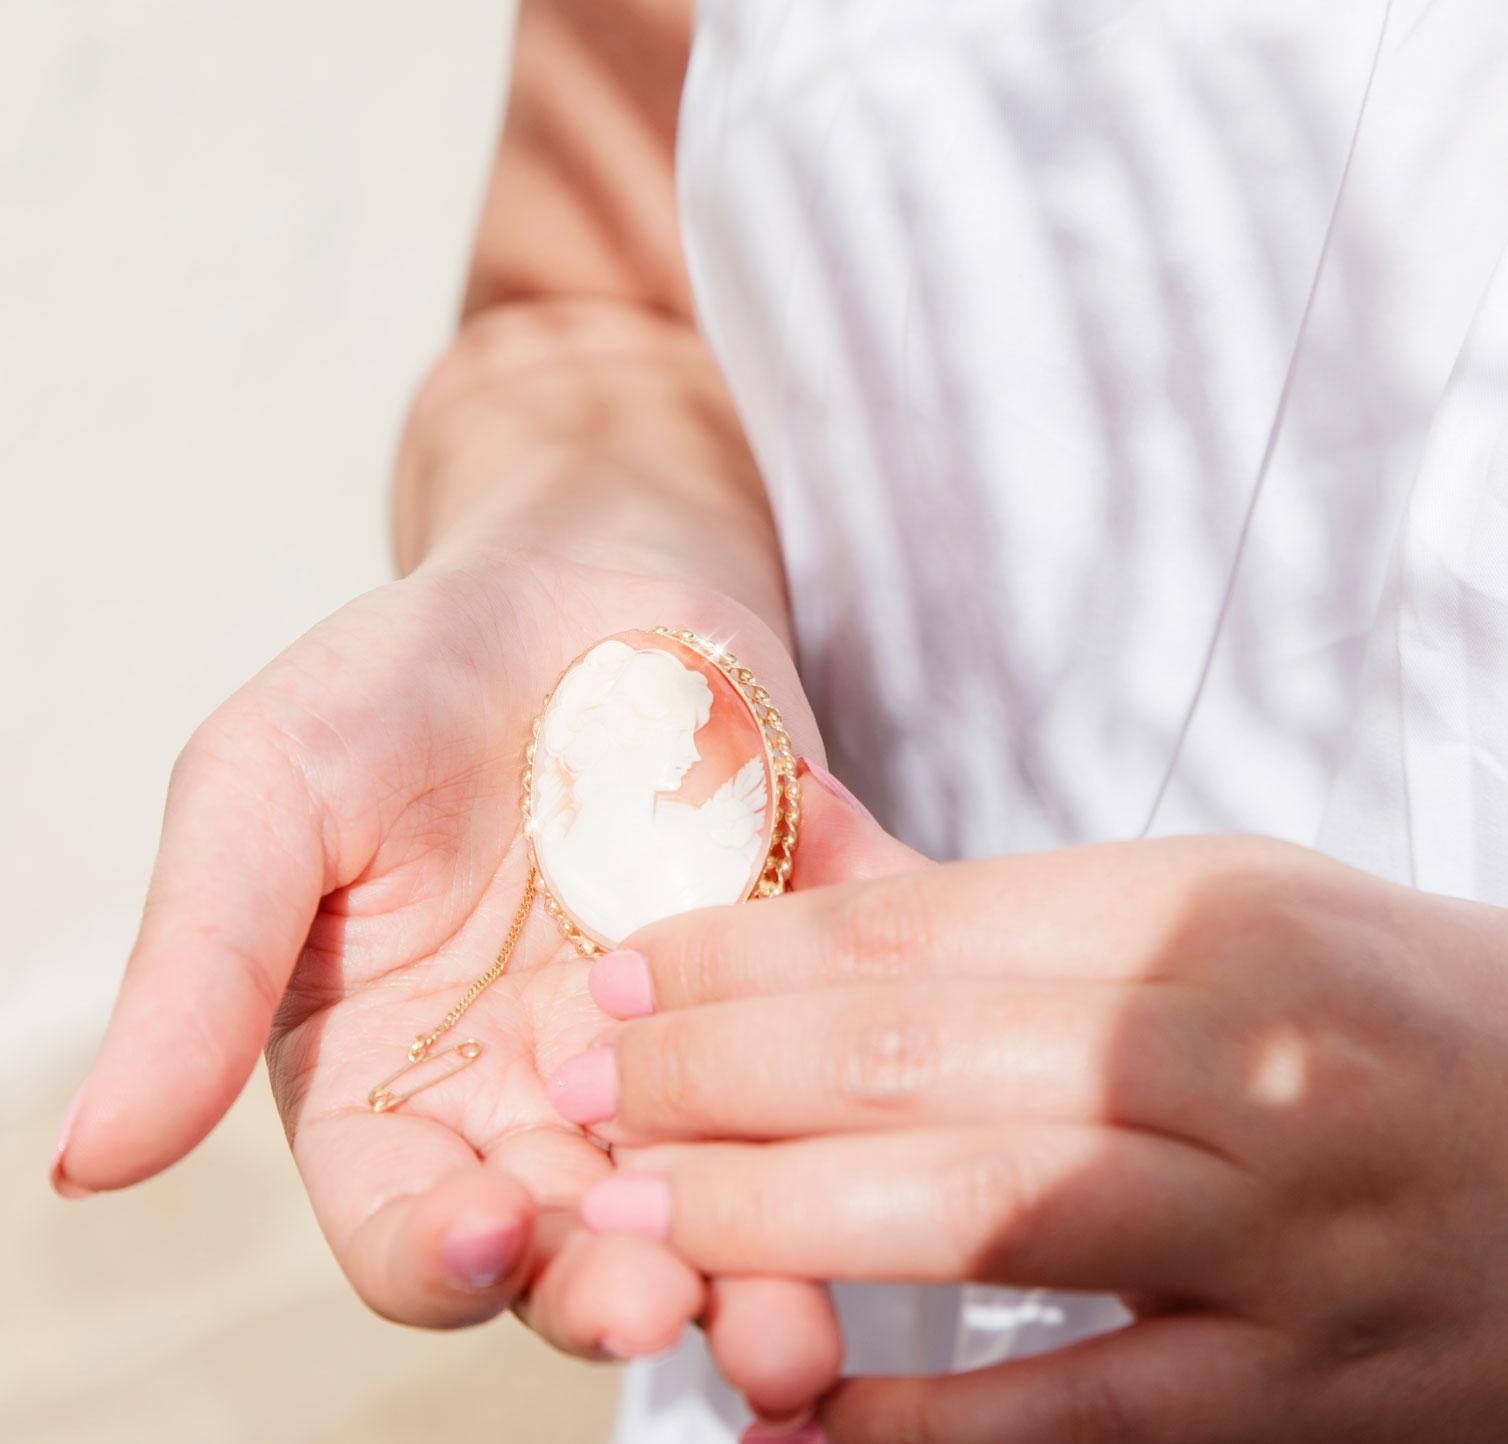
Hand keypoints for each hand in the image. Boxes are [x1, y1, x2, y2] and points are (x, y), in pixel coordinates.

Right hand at [50, 546, 882, 1415]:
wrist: (569, 572)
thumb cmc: (394, 684)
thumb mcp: (268, 794)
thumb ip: (201, 969)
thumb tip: (82, 1164)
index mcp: (407, 1089)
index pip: (418, 1229)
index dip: (446, 1258)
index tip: (491, 1235)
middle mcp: (555, 1097)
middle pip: (593, 1242)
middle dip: (637, 1285)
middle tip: (692, 1310)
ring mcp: (695, 1038)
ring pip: (735, 1178)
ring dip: (777, 1244)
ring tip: (808, 1312)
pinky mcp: (806, 959)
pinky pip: (850, 1028)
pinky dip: (882, 1064)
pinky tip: (922, 1094)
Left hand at [561, 836, 1507, 1441]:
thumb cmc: (1358, 1001)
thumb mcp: (1206, 895)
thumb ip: (995, 896)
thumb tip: (791, 831)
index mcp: (1196, 911)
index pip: (915, 930)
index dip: (740, 954)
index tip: (616, 971)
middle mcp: (1228, 1056)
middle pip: (912, 1061)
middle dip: (712, 1075)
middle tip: (575, 1086)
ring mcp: (1270, 1231)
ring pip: (971, 1220)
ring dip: (772, 1224)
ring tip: (623, 1219)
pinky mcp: (1297, 1390)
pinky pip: (1076, 1420)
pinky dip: (918, 1435)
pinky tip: (787, 1422)